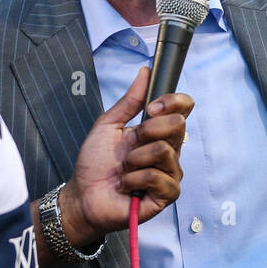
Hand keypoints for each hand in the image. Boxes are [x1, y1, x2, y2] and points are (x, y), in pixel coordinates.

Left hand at [60, 66, 192, 247]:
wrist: (83, 195)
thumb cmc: (94, 163)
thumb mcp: (108, 125)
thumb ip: (129, 100)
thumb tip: (145, 72)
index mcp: (159, 131)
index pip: (183, 108)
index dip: (171, 102)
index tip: (150, 108)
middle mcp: (169, 150)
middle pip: (178, 125)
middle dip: (147, 131)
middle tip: (129, 146)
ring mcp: (170, 173)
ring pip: (164, 151)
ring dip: (135, 159)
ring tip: (124, 170)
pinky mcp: (167, 195)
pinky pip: (158, 178)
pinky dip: (135, 180)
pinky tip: (127, 185)